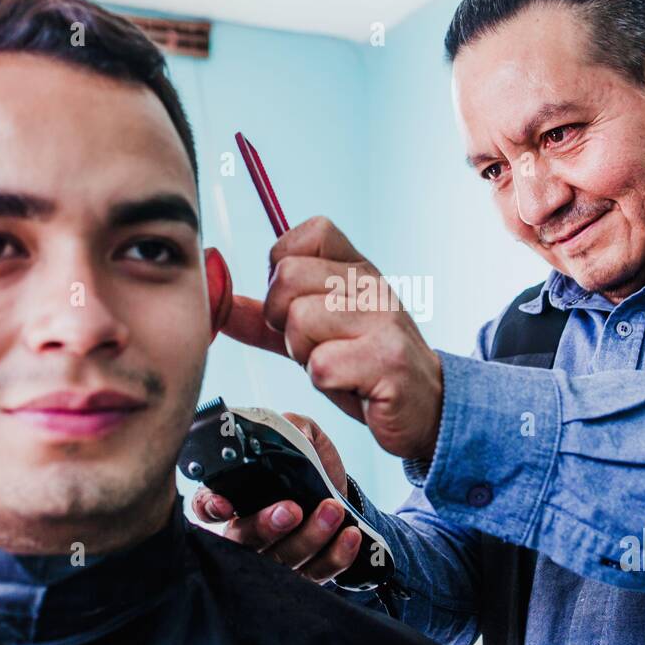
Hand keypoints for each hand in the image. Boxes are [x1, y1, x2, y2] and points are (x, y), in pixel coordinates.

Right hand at [190, 412, 362, 582]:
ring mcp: (276, 559)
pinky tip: (349, 535)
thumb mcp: (303, 437)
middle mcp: (247, 533)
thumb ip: (294, 427)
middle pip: (245, 541)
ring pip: (283, 560)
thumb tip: (297, 431)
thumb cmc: (311, 465)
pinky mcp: (306, 574)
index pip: (208, 508)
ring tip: (333, 510)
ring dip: (309, 536)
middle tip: (292, 509)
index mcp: (235, 497)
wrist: (341, 492)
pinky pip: (317, 573)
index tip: (224, 504)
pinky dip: (335, 556)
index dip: (211, 508)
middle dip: (266, 526)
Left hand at [220, 216, 442, 460]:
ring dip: (306, 356)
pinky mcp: (386, 360)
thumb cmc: (367, 366)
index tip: (298, 306)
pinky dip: (326, 384)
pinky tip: (352, 386)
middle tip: (315, 346)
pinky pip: (321, 366)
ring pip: (299, 322)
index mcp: (357, 268)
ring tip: (337, 366)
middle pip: (288, 278)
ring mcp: (383, 320)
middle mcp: (372, 285)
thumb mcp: (316, 333)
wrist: (426, 408)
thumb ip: (267, 317)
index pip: (306, 236)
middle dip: (285, 322)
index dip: (282, 271)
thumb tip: (217, 300)